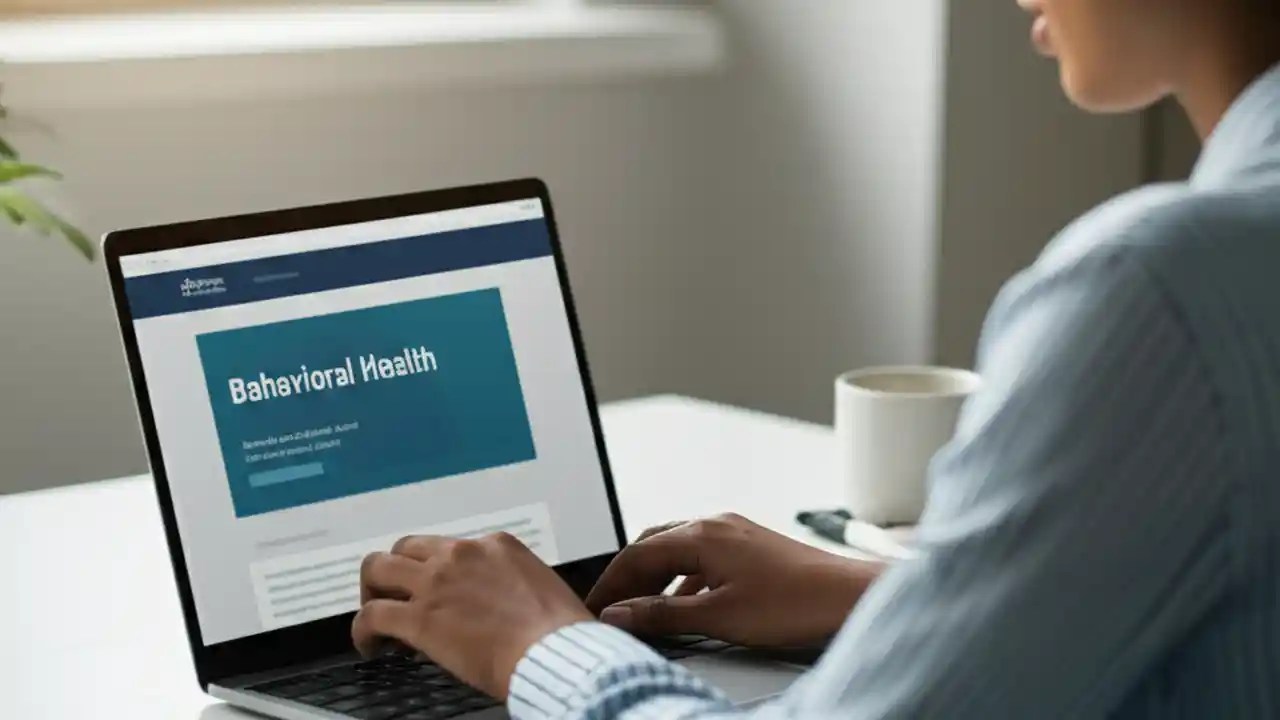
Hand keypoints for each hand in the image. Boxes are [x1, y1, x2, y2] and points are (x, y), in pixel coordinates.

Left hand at [352, 532, 591, 698]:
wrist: (555, 651)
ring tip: (376, 615)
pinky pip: (372, 616)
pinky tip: (371, 646)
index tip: (438, 594)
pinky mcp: (420, 617)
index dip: (437, 571)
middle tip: (397, 597)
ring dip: (372, 591)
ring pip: (378, 568)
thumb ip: (507, 584)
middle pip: (407, 547)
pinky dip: (364, 631)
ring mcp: (437, 582)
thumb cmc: (558, 630)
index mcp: (495, 545)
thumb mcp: (536, 586)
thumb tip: (489, 604)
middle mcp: (461, 554)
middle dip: (397, 572)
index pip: (449, 547)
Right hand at [586, 513, 881, 646]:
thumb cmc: (795, 603)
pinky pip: (701, 559)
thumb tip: (620, 614)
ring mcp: (736, 534)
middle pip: (653, 546)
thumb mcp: (718, 616)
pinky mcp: (752, 549)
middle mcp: (716, 525)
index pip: (636, 554)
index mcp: (702, 534)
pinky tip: (683, 606)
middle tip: (609, 607)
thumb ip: (662, 614)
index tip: (592, 607)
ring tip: (639, 610)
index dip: (609, 583)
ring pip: (677, 552)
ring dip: (654, 580)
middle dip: (627, 577)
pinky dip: (681, 581)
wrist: (849, 598)